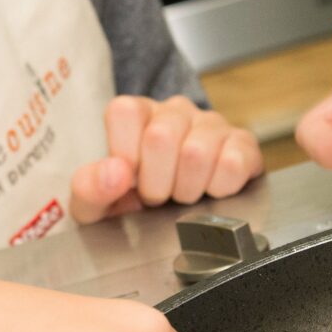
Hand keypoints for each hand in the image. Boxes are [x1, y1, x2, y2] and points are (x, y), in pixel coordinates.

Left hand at [69, 95, 263, 222]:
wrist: (175, 220)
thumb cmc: (131, 205)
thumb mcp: (95, 207)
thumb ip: (89, 189)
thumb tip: (116, 172)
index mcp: (135, 114)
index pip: (124, 111)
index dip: (125, 155)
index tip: (129, 181)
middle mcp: (174, 111)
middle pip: (161, 137)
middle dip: (156, 184)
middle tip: (158, 197)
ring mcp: (211, 124)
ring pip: (197, 153)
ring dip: (187, 190)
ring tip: (183, 195)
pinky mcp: (243, 143)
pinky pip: (233, 163)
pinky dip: (219, 189)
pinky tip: (211, 191)